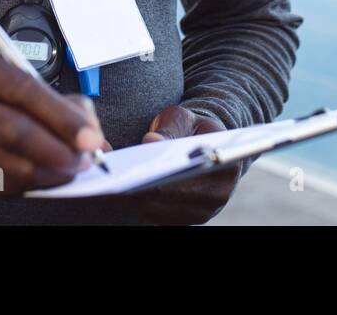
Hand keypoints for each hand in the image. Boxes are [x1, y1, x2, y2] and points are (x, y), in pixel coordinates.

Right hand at [0, 49, 106, 212]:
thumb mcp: (12, 88)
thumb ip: (55, 104)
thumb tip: (93, 135)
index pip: (22, 88)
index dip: (60, 115)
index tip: (90, 136)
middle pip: (9, 128)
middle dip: (54, 147)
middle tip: (82, 159)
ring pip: (8, 165)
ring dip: (47, 172)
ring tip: (66, 168)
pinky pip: (0, 189)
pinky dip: (28, 186)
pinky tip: (38, 177)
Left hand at [124, 104, 239, 224]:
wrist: (207, 144)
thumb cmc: (194, 127)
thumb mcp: (185, 118)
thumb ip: (170, 128)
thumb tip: (150, 142)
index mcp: (226, 167)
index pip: (189, 177)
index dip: (160, 177)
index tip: (135, 172)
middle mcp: (218, 196)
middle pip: (170, 199)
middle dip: (140, 191)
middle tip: (112, 182)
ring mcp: (202, 212)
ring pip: (160, 212)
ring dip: (134, 201)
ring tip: (110, 188)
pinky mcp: (185, 220)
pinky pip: (156, 217)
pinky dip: (137, 205)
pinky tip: (118, 193)